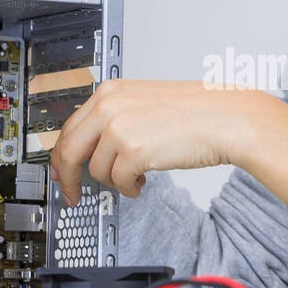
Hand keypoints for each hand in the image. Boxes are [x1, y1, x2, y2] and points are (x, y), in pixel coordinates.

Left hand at [48, 78, 256, 204]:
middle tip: (72, 194)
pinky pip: (117, 181)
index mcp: (109, 92)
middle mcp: (109, 106)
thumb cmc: (195, 112)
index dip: (62, 156)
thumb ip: (115, 119)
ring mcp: (119, 128)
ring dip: (114, 182)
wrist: (226, 118)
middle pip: (68, 151)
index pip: (69, 128)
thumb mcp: (143, 103)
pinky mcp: (134, 151)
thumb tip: (94, 147)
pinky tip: (141, 184)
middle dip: (68, 178)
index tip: (62, 172)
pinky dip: (128, 189)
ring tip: (134, 179)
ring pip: (96, 170)